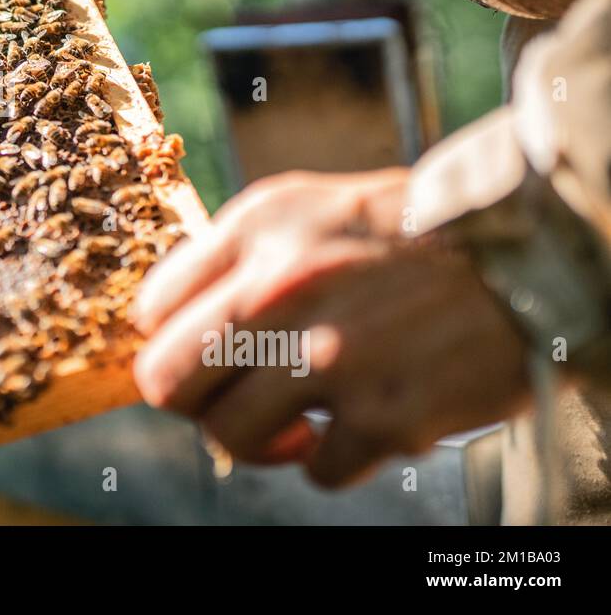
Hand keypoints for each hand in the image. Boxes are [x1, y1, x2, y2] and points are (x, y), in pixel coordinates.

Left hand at [131, 169, 533, 486]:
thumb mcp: (307, 207)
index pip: (151, 311)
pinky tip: (361, 422)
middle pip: (166, 380)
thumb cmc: (408, 232)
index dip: (170, 343)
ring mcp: (329, 355)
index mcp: (258, 230)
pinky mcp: (383, 415)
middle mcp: (281, 288)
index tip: (202, 356)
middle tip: (233, 398)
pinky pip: (315, 470)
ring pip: (229, 436)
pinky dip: (333, 458)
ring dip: (260, 438)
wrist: (526, 254)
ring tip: (299, 418)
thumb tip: (176, 320)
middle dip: (193, 401)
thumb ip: (236, 255)